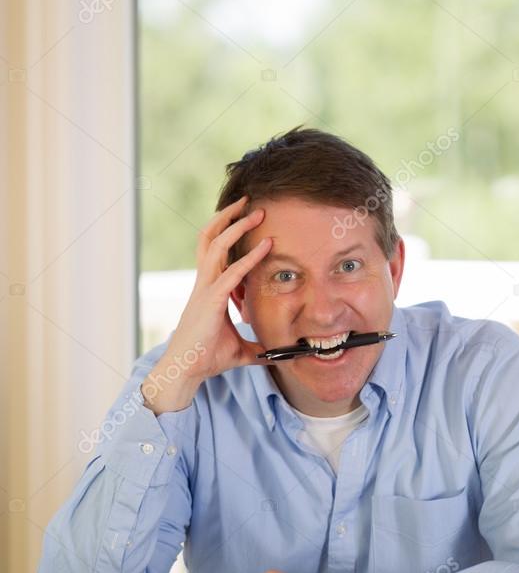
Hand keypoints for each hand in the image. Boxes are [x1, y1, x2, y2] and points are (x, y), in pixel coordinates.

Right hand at [141, 196, 272, 412]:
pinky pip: (232, 273)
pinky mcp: (211, 300)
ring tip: (256, 211)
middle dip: (228, 216)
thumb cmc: (207, 358)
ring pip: (217, 246)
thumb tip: (278, 354)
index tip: (245, 217)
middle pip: (211, 238)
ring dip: (236, 226)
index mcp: (208, 288)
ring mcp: (205, 289)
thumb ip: (258, 347)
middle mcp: (204, 282)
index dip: (228, 231)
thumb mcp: (240, 349)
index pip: (215, 250)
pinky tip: (267, 247)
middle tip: (247, 201)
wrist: (185, 371)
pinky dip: (250, 258)